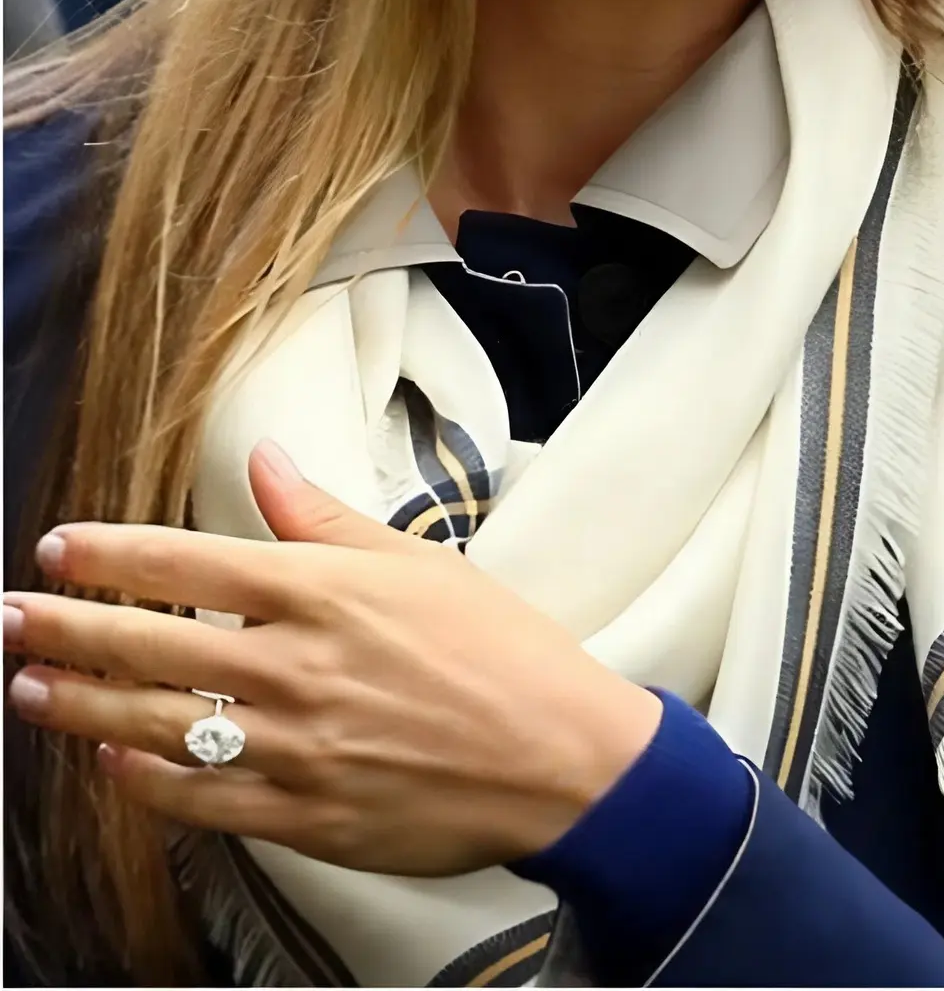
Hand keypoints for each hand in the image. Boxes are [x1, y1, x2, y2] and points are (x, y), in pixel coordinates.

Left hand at [4, 441, 662, 875]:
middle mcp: (294, 666)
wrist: (557, 752)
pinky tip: (110, 761)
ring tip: (30, 686)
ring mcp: (291, 746)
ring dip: (81, 704)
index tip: (58, 549)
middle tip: (10, 616)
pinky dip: (143, 780)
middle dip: (68, 627)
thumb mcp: (420, 561)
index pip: (188, 565)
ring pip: (155, 725)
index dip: (112, 555)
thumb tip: (265, 461)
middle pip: (151, 645)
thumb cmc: (500, 648)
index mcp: (324, 593)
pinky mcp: (298, 814)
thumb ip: (326, 518)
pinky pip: (195, 800)